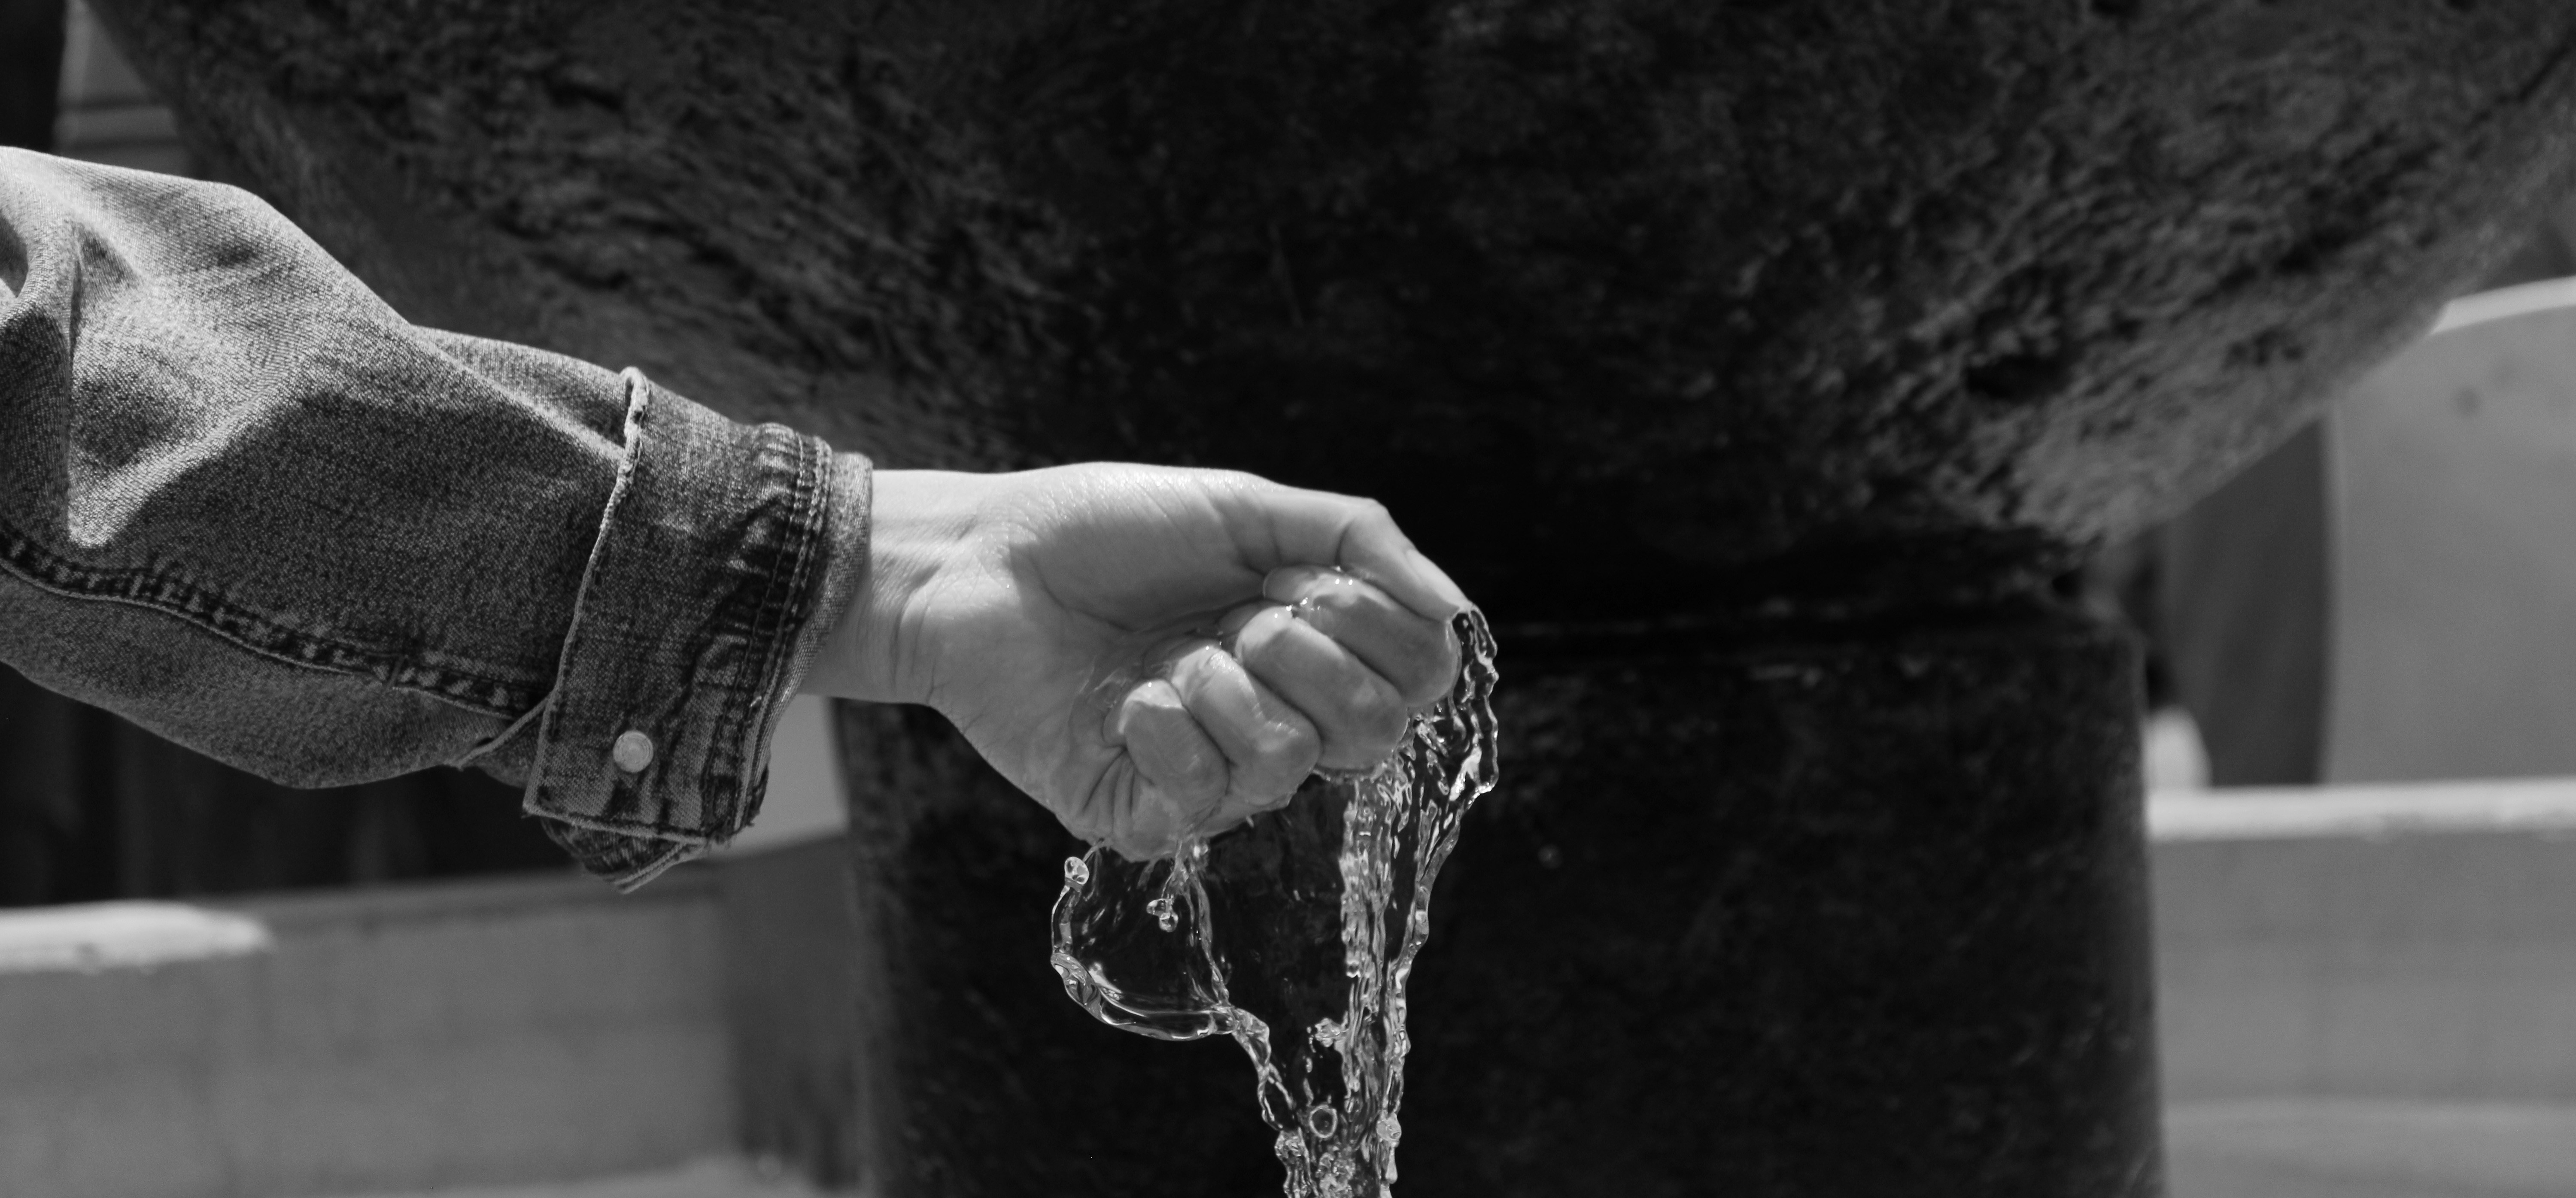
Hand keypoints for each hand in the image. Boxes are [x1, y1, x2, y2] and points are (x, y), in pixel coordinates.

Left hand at [799, 464, 1470, 858]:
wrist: (978, 564)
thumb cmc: (1104, 529)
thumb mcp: (1245, 506)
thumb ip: (1359, 541)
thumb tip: (1457, 609)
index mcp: (1312, 647)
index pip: (1420, 677)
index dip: (1386, 630)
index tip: (1310, 581)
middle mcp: (1277, 718)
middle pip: (1377, 731)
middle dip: (1310, 655)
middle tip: (1241, 616)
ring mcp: (1213, 776)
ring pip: (1291, 760)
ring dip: (1225, 684)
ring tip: (1167, 654)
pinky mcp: (1146, 818)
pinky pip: (1207, 798)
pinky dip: (1168, 732)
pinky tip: (1126, 701)